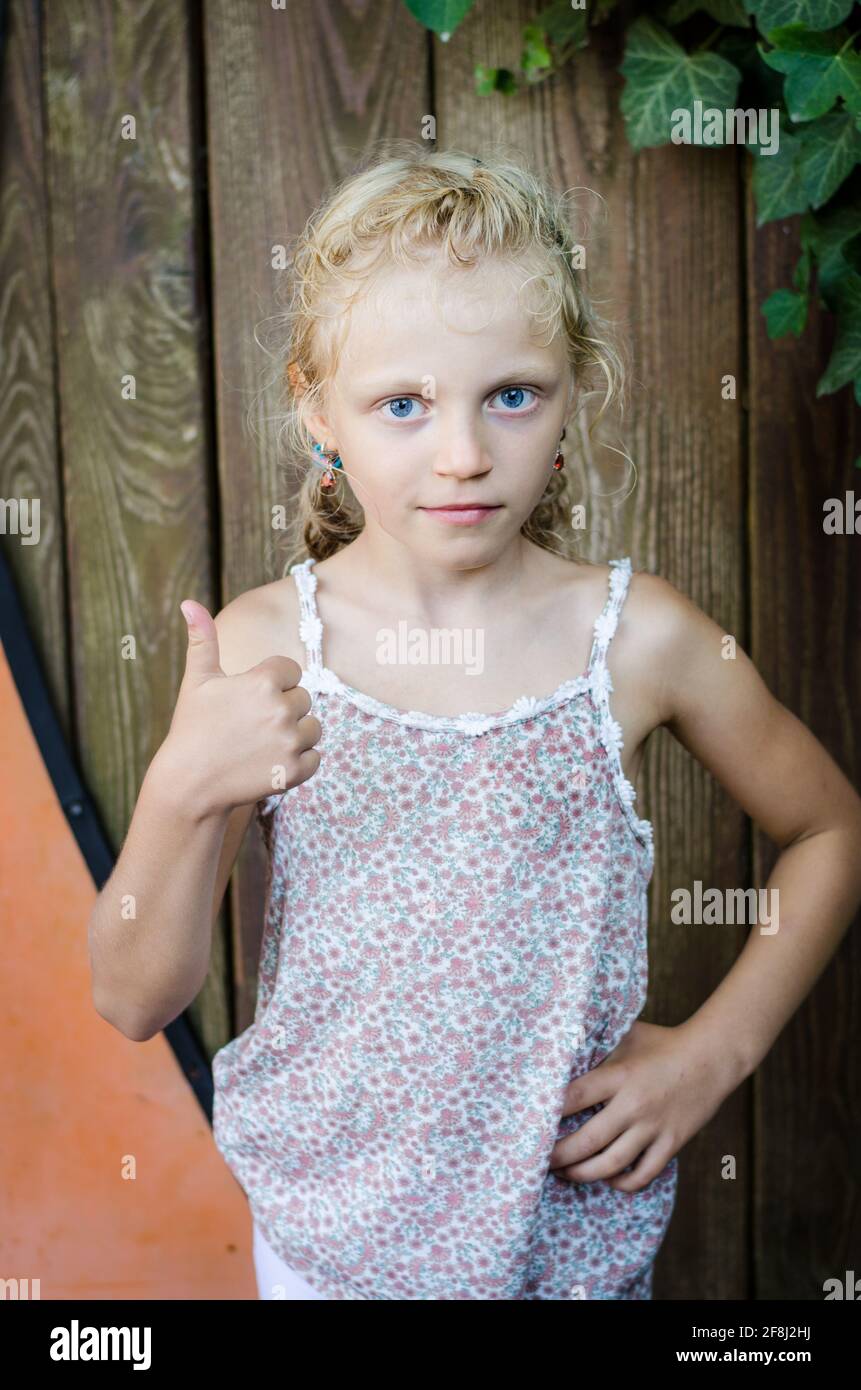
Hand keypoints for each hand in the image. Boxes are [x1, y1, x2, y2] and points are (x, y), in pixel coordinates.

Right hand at [156, 599, 322, 816]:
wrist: (190, 784)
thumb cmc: (192, 728)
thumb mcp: (197, 681)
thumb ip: (202, 640)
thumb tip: (189, 602)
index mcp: (262, 681)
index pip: (291, 671)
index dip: (271, 684)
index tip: (249, 701)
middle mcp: (281, 709)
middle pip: (303, 699)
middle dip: (283, 709)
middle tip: (251, 726)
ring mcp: (291, 742)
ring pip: (313, 728)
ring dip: (294, 735)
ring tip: (261, 744)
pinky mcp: (296, 770)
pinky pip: (316, 757)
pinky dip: (299, 762)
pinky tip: (270, 762)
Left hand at [548, 1020, 736, 1192]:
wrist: (713, 1057)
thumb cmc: (663, 1043)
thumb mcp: (628, 1034)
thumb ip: (598, 1043)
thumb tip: (562, 1043)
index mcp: (620, 1074)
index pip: (575, 1097)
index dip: (548, 1112)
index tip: (528, 1123)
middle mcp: (635, 1104)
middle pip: (588, 1140)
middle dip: (558, 1155)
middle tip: (538, 1161)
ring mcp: (655, 1126)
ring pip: (612, 1164)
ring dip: (583, 1174)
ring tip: (566, 1174)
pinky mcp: (672, 1142)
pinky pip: (644, 1173)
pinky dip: (623, 1183)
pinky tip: (609, 1179)